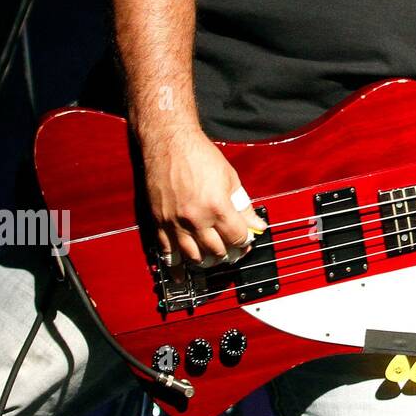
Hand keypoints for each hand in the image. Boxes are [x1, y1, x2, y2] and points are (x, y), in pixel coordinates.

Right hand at [141, 127, 265, 266]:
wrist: (169, 144)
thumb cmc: (199, 156)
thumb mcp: (230, 178)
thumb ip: (243, 205)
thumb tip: (256, 223)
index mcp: (217, 207)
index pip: (237, 238)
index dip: (245, 242)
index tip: (247, 240)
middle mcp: (196, 219)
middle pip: (216, 250)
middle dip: (228, 253)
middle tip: (233, 251)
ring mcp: (175, 222)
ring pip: (193, 255)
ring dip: (206, 260)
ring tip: (213, 258)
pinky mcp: (159, 222)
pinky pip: (167, 250)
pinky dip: (177, 263)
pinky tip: (183, 271)